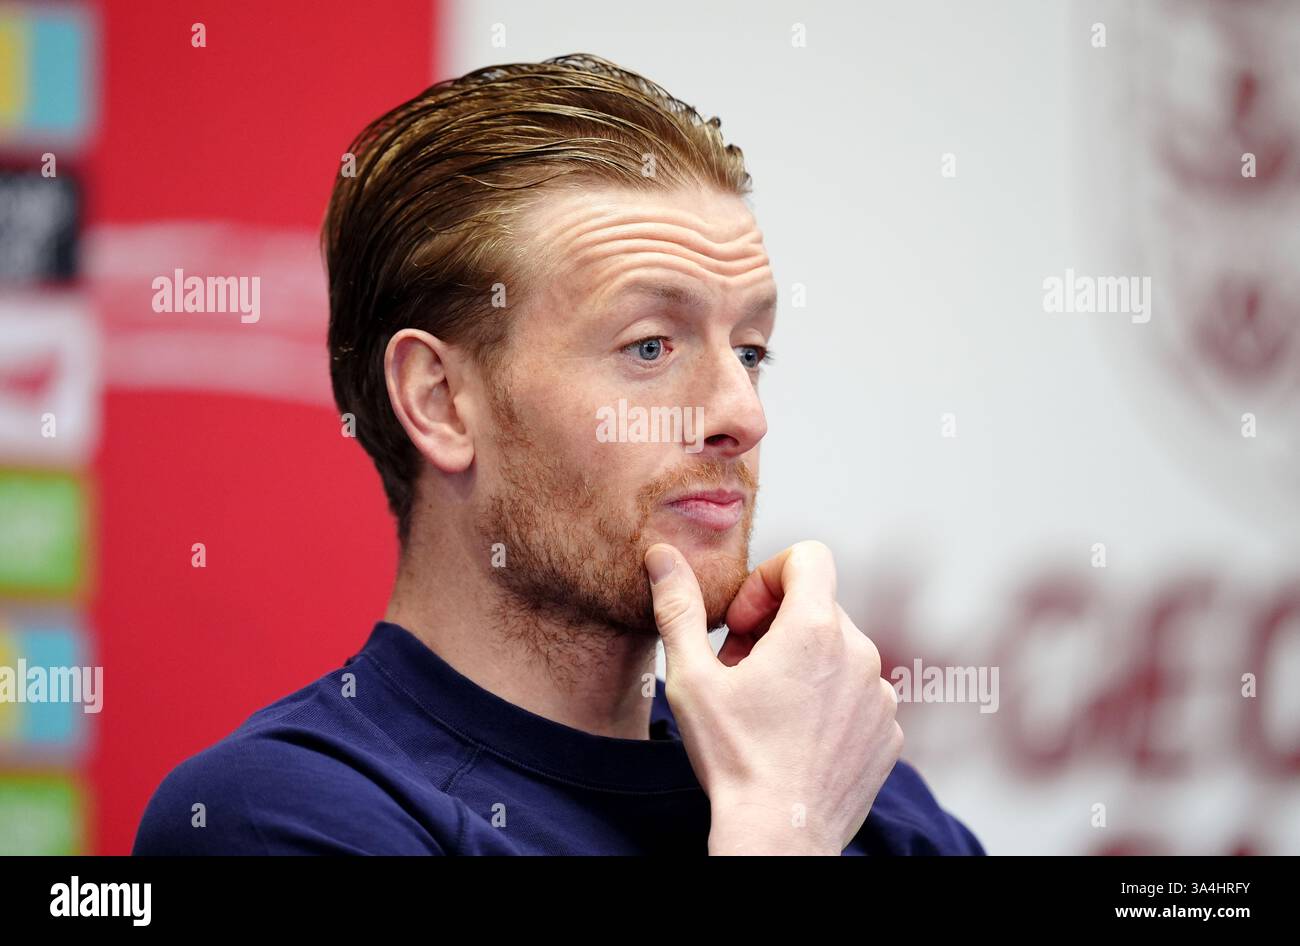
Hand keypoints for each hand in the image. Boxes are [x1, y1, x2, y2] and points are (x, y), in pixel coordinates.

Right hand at [644, 540, 902, 854]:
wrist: (780, 837)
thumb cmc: (734, 757)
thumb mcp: (690, 677)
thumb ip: (678, 607)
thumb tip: (662, 555)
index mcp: (815, 628)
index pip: (808, 557)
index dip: (767, 578)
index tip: (742, 622)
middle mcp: (860, 653)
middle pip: (817, 607)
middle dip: (775, 627)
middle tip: (738, 670)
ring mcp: (880, 695)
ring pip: (838, 652)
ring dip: (802, 665)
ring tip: (765, 707)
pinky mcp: (888, 732)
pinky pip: (859, 695)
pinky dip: (829, 703)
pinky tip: (795, 736)